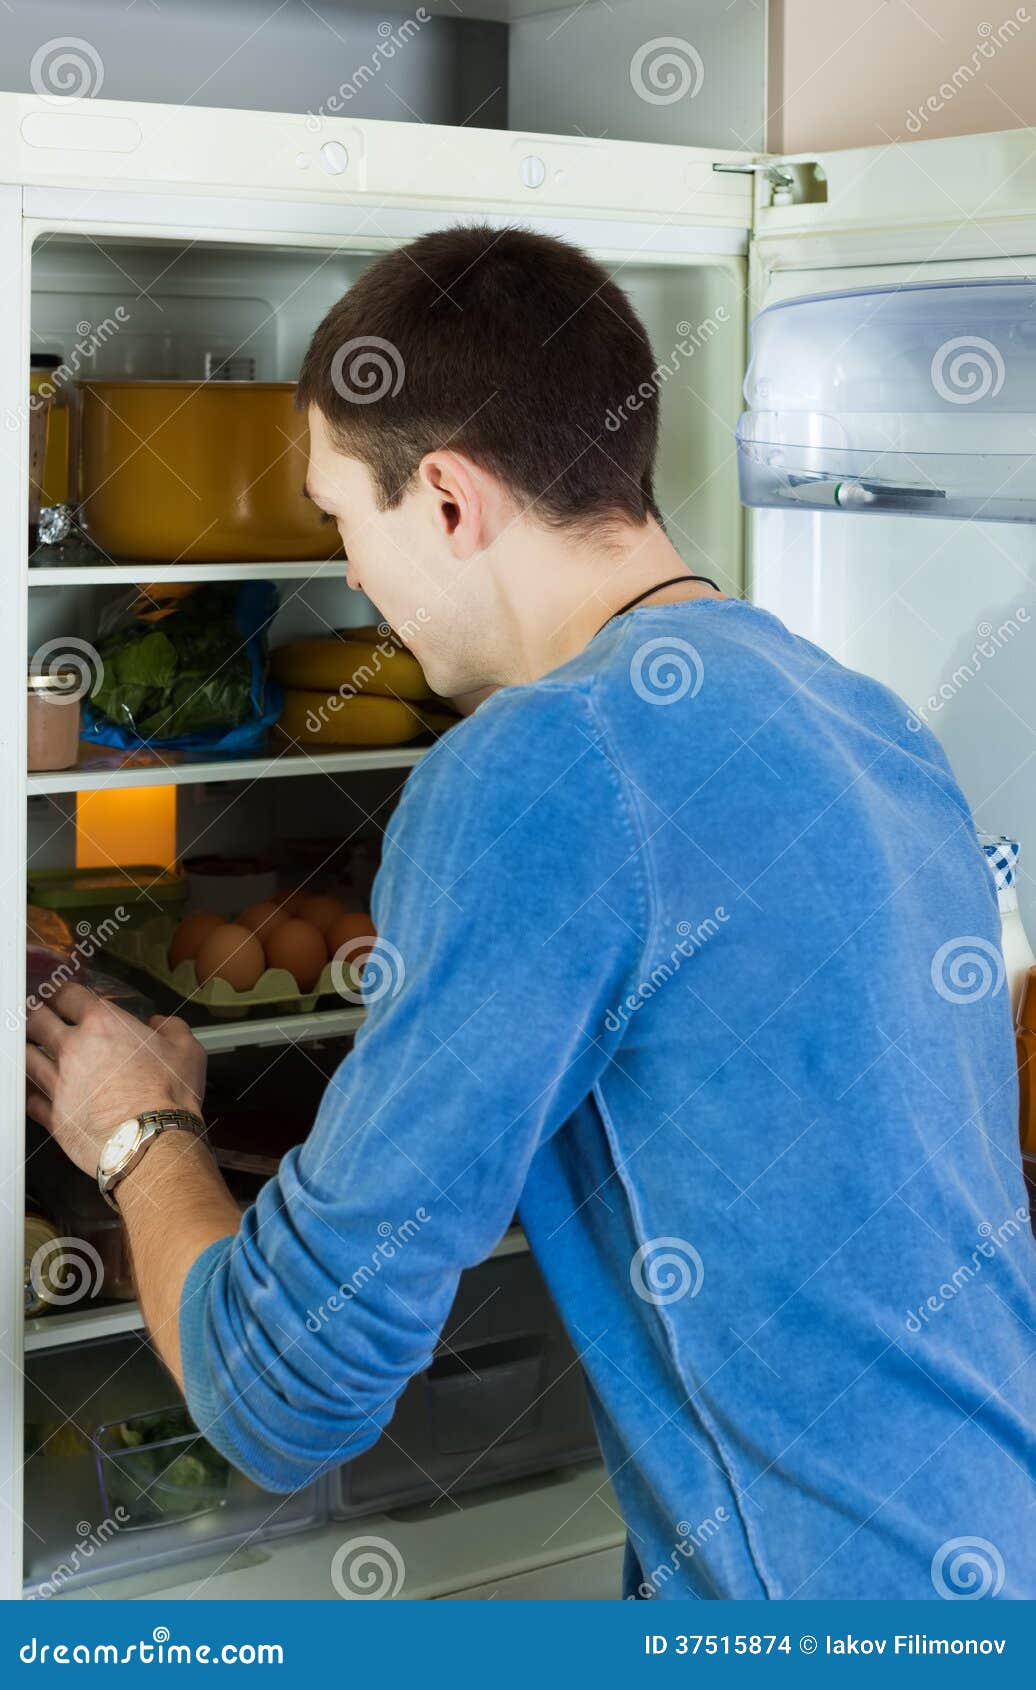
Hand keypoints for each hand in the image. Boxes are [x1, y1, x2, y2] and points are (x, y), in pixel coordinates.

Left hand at [26, 984, 206, 1177]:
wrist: (152, 1140)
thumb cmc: (169, 1096)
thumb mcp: (187, 1049)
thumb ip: (171, 1027)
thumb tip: (161, 1024)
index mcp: (103, 1025)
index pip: (68, 994)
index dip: (60, 991)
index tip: (59, 993)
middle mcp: (74, 1049)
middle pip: (37, 1021)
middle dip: (35, 1015)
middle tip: (37, 1015)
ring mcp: (59, 1083)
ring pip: (26, 1057)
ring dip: (26, 1049)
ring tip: (28, 1047)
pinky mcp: (54, 1116)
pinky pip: (30, 1098)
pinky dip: (30, 1090)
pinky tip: (32, 1088)